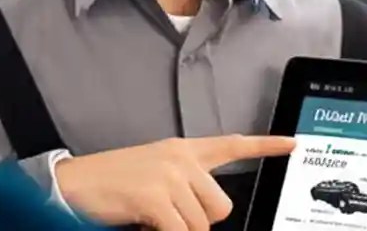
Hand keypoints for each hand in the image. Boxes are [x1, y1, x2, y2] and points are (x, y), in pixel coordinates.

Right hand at [53, 135, 295, 230]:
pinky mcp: (155, 197)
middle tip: (167, 218)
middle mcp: (180, 158)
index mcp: (182, 149)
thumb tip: (206, 214)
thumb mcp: (154, 175)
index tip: (292, 144)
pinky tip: (145, 225)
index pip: (231, 144)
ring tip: (150, 219)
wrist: (74, 184)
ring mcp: (168, 176)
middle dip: (198, 222)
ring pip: (201, 226)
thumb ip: (185, 184)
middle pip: (220, 206)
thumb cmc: (112, 183)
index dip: (265, 146)